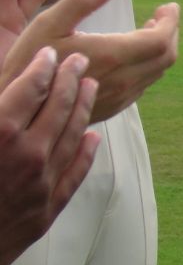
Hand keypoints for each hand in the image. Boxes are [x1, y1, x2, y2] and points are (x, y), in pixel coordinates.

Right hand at [0, 45, 100, 264]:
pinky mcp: (47, 210)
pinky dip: (85, 153)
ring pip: (72, 136)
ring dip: (84, 107)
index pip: (30, 88)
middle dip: (71, 79)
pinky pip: (74, 174)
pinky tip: (92, 137)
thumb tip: (4, 95)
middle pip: (58, 107)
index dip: (42, 67)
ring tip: (91, 86)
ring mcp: (41, 184)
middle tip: (81, 60)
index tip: (50, 54)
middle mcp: (26, 155)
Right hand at [1, 0, 179, 123]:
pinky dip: (147, 66)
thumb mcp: (48, 24)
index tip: (169, 6)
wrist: (13, 107)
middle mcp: (122, 81)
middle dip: (169, 33)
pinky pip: (142, 86)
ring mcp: (118, 98)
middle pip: (165, 57)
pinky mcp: (111, 108)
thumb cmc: (28, 62)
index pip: (161, 40)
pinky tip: (131, 55)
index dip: (171, 21)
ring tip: (148, 30)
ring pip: (155, 73)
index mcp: (112, 56)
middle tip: (161, 16)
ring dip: (159, 50)